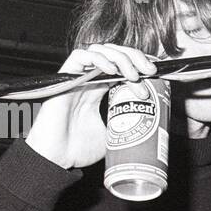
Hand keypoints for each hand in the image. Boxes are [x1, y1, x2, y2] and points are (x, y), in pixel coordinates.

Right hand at [25, 43, 157, 168]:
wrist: (56, 159)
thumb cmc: (77, 150)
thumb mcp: (112, 135)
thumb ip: (126, 123)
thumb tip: (148, 123)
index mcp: (98, 90)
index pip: (121, 67)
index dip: (138, 66)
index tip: (154, 76)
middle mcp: (88, 80)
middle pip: (113, 54)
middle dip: (134, 58)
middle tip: (150, 71)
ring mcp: (76, 78)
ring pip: (100, 51)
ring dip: (120, 58)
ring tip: (133, 74)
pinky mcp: (64, 79)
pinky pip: (79, 56)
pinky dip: (98, 58)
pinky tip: (112, 70)